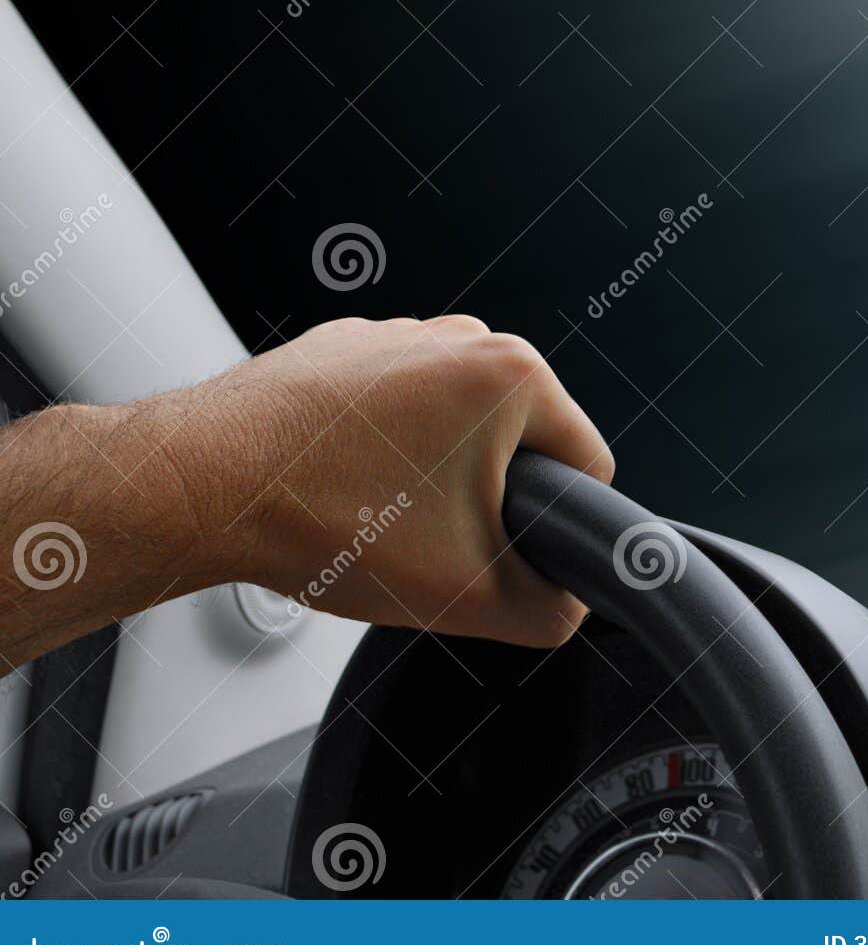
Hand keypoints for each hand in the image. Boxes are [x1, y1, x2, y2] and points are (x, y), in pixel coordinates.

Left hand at [200, 316, 614, 647]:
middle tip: (436, 543)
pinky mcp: (347, 350)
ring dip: (438, 476)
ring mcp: (399, 336)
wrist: (202, 487)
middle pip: (523, 443)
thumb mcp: (470, 596)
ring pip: (459, 427)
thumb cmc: (324, 519)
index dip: (560, 527)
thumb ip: (554, 608)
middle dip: (490, 500)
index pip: (589, 463)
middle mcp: (461, 338)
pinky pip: (400, 411)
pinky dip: (385, 452)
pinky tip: (346, 490)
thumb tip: (569, 600)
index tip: (505, 553)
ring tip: (382, 516)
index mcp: (512, 375)